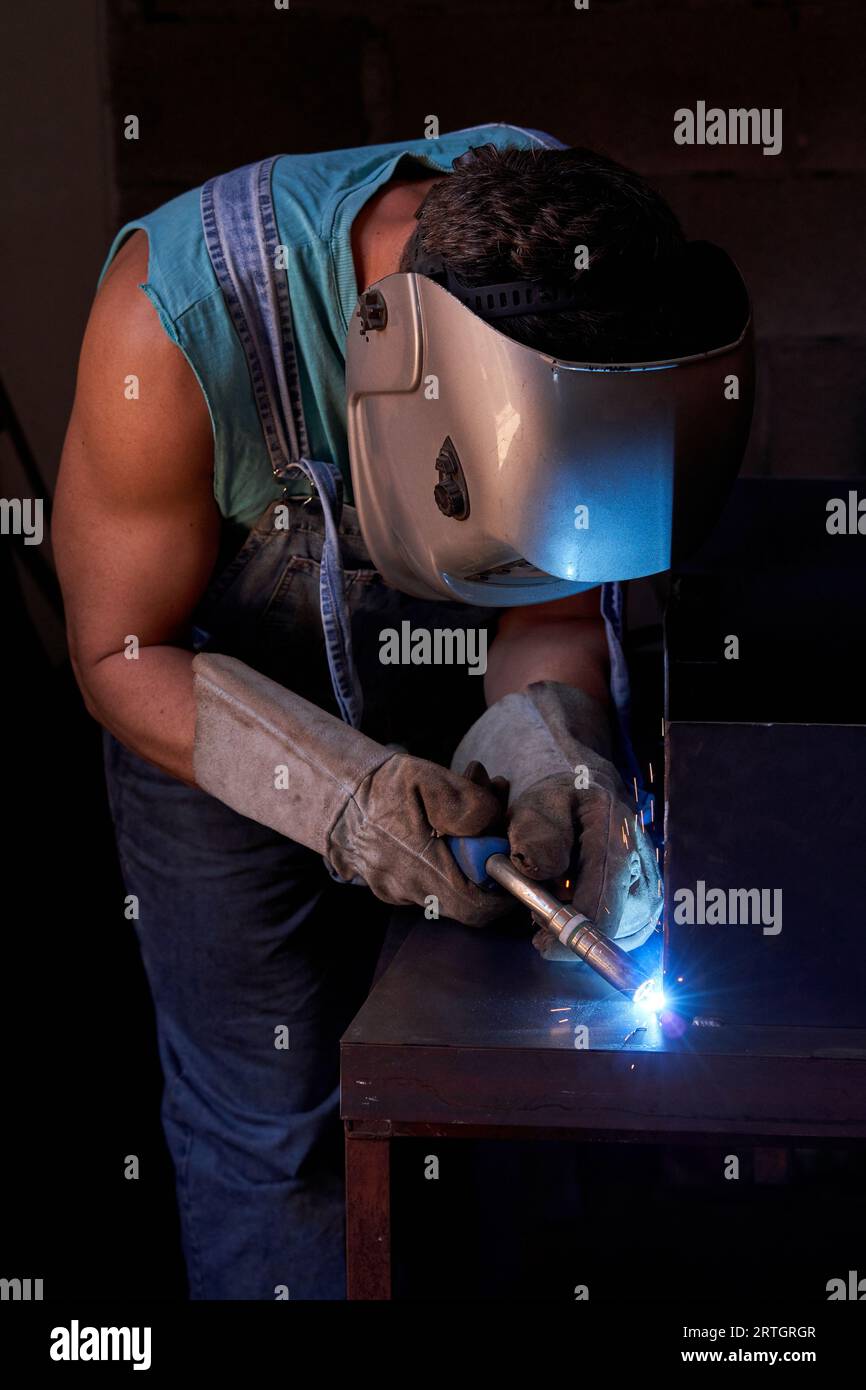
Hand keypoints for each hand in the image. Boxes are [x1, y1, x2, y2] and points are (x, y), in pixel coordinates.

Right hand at [329, 753, 512, 926]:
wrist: (336, 794)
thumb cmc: (382, 785)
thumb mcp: (427, 778)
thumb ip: (466, 802)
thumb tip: (492, 825)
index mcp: (418, 867)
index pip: (476, 906)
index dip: (501, 889)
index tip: (506, 856)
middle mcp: (407, 889)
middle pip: (466, 898)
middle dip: (485, 863)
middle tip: (489, 823)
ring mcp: (396, 893)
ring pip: (447, 890)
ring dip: (466, 859)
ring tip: (466, 815)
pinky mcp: (389, 889)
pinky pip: (427, 884)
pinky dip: (443, 862)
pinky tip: (442, 829)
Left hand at [452, 681, 661, 954]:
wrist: (578, 774)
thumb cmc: (554, 788)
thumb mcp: (535, 800)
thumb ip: (536, 833)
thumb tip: (543, 872)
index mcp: (614, 832)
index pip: (605, 904)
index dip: (573, 935)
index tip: (543, 946)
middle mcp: (640, 857)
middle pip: (621, 923)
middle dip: (579, 932)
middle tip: (541, 923)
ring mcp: (645, 874)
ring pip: (625, 926)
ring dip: (588, 928)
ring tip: (554, 906)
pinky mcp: (641, 886)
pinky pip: (625, 921)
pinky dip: (595, 922)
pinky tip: (571, 904)